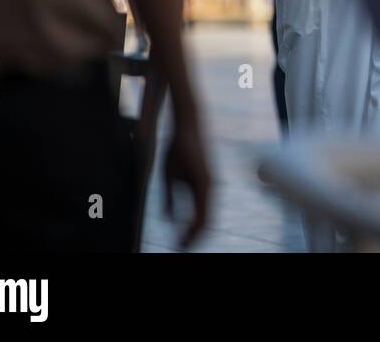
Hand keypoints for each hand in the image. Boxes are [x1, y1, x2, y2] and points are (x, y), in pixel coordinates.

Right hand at [162, 119, 210, 248]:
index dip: (189, 235)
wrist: (187, 127)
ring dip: (195, 236)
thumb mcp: (170, 178)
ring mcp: (210, 186)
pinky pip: (205, 208)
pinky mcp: (207, 181)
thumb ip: (171, 199)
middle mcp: (209, 190)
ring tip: (184, 248)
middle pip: (205, 223)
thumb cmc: (179, 150)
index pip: (199, 219)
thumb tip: (169, 220)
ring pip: (207, 219)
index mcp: (202, 190)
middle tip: (182, 251)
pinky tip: (190, 234)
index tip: (180, 247)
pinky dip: (197, 224)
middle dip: (193, 240)